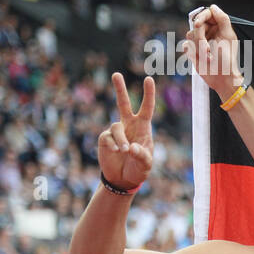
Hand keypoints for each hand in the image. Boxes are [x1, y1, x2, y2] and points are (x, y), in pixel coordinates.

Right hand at [100, 73, 155, 190]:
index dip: (148, 94)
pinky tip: (115, 152)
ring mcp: (116, 131)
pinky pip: (107, 137)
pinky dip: (112, 145)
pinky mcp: (105, 139)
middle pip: (123, 104)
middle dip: (120, 89)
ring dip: (121, 139)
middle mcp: (128, 126)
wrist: (123, 179)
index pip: (146, 108)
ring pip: (116, 127)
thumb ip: (141, 156)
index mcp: (143, 128)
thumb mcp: (145, 165)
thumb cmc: (138, 169)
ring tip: (124, 151)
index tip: (149, 79)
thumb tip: (130, 146)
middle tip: (116, 74)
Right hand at [183, 4, 243, 99]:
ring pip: (189, 35)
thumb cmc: (227, 60)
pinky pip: (185, 45)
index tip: (197, 24)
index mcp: (220, 27)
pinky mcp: (193, 50)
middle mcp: (210, 32)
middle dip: (200, 38)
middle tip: (208, 50)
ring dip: (198, 47)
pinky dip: (191, 52)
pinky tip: (200, 59)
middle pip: (196, 25)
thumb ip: (222, 20)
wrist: (221, 79)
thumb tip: (213, 6)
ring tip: (208, 58)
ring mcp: (201, 41)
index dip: (201, 17)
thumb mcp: (228, 37)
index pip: (207, 13)